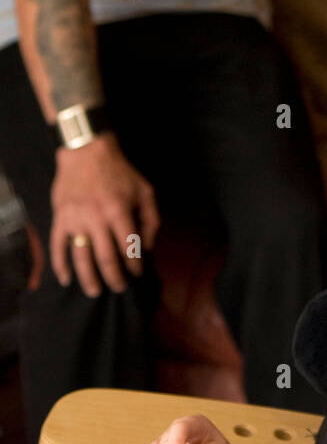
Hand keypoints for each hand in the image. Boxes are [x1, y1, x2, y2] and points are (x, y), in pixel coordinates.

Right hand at [50, 133, 159, 295]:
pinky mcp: (60, 218)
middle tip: (119, 288)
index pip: (128, 247)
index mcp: (118, 211)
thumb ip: (151, 219)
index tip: (137, 273)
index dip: (134, 265)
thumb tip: (147, 247)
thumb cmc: (119, 172)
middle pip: (105, 258)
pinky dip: (60, 265)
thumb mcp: (145, 190)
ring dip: (89, 278)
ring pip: (81, 257)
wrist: (86, 152)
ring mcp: (75, 219)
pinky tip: (66, 279)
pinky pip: (57, 246)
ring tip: (95, 291)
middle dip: (114, 278)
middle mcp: (96, 218)